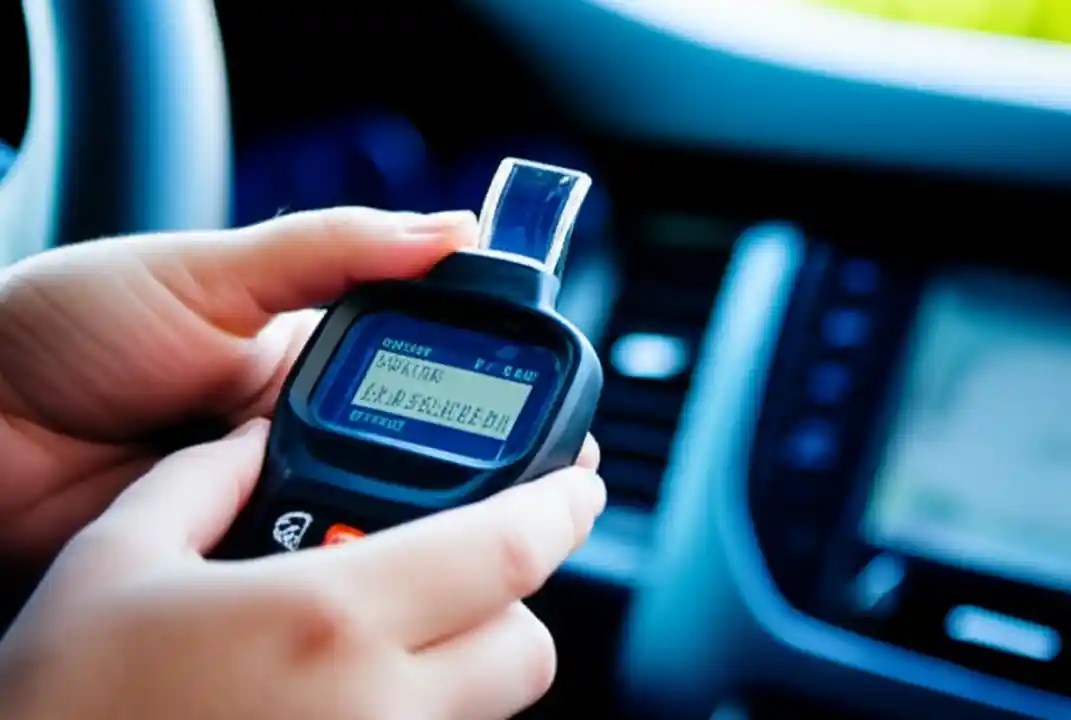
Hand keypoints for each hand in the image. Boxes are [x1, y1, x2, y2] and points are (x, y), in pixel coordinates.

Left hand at [0, 208, 476, 561]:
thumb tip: (454, 229)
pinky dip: (325, 565)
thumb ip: (330, 249)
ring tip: (384, 509)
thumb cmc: (68, 330)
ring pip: (375, 518)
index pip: (432, 365)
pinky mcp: (240, 560)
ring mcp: (277, 497)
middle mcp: (310, 428)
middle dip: (446, 467)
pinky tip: (334, 553)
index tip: (533, 402)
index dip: (485, 383)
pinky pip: (309, 568)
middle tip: (470, 473)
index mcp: (316, 352)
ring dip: (385, 515)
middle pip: (421, 455)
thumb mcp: (207, 272)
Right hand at [0, 419, 605, 719]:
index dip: (565, 505)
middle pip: (529, 645)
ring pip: (493, 709)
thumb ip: (203, 477)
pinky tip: (354, 695)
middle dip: (511, 600)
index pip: (510, 549)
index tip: (580, 482)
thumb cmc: (62, 703)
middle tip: (461, 569)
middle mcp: (381, 704)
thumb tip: (256, 438)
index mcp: (332, 616)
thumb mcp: (116, 561)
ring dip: (471, 663)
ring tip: (392, 637)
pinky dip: (427, 714)